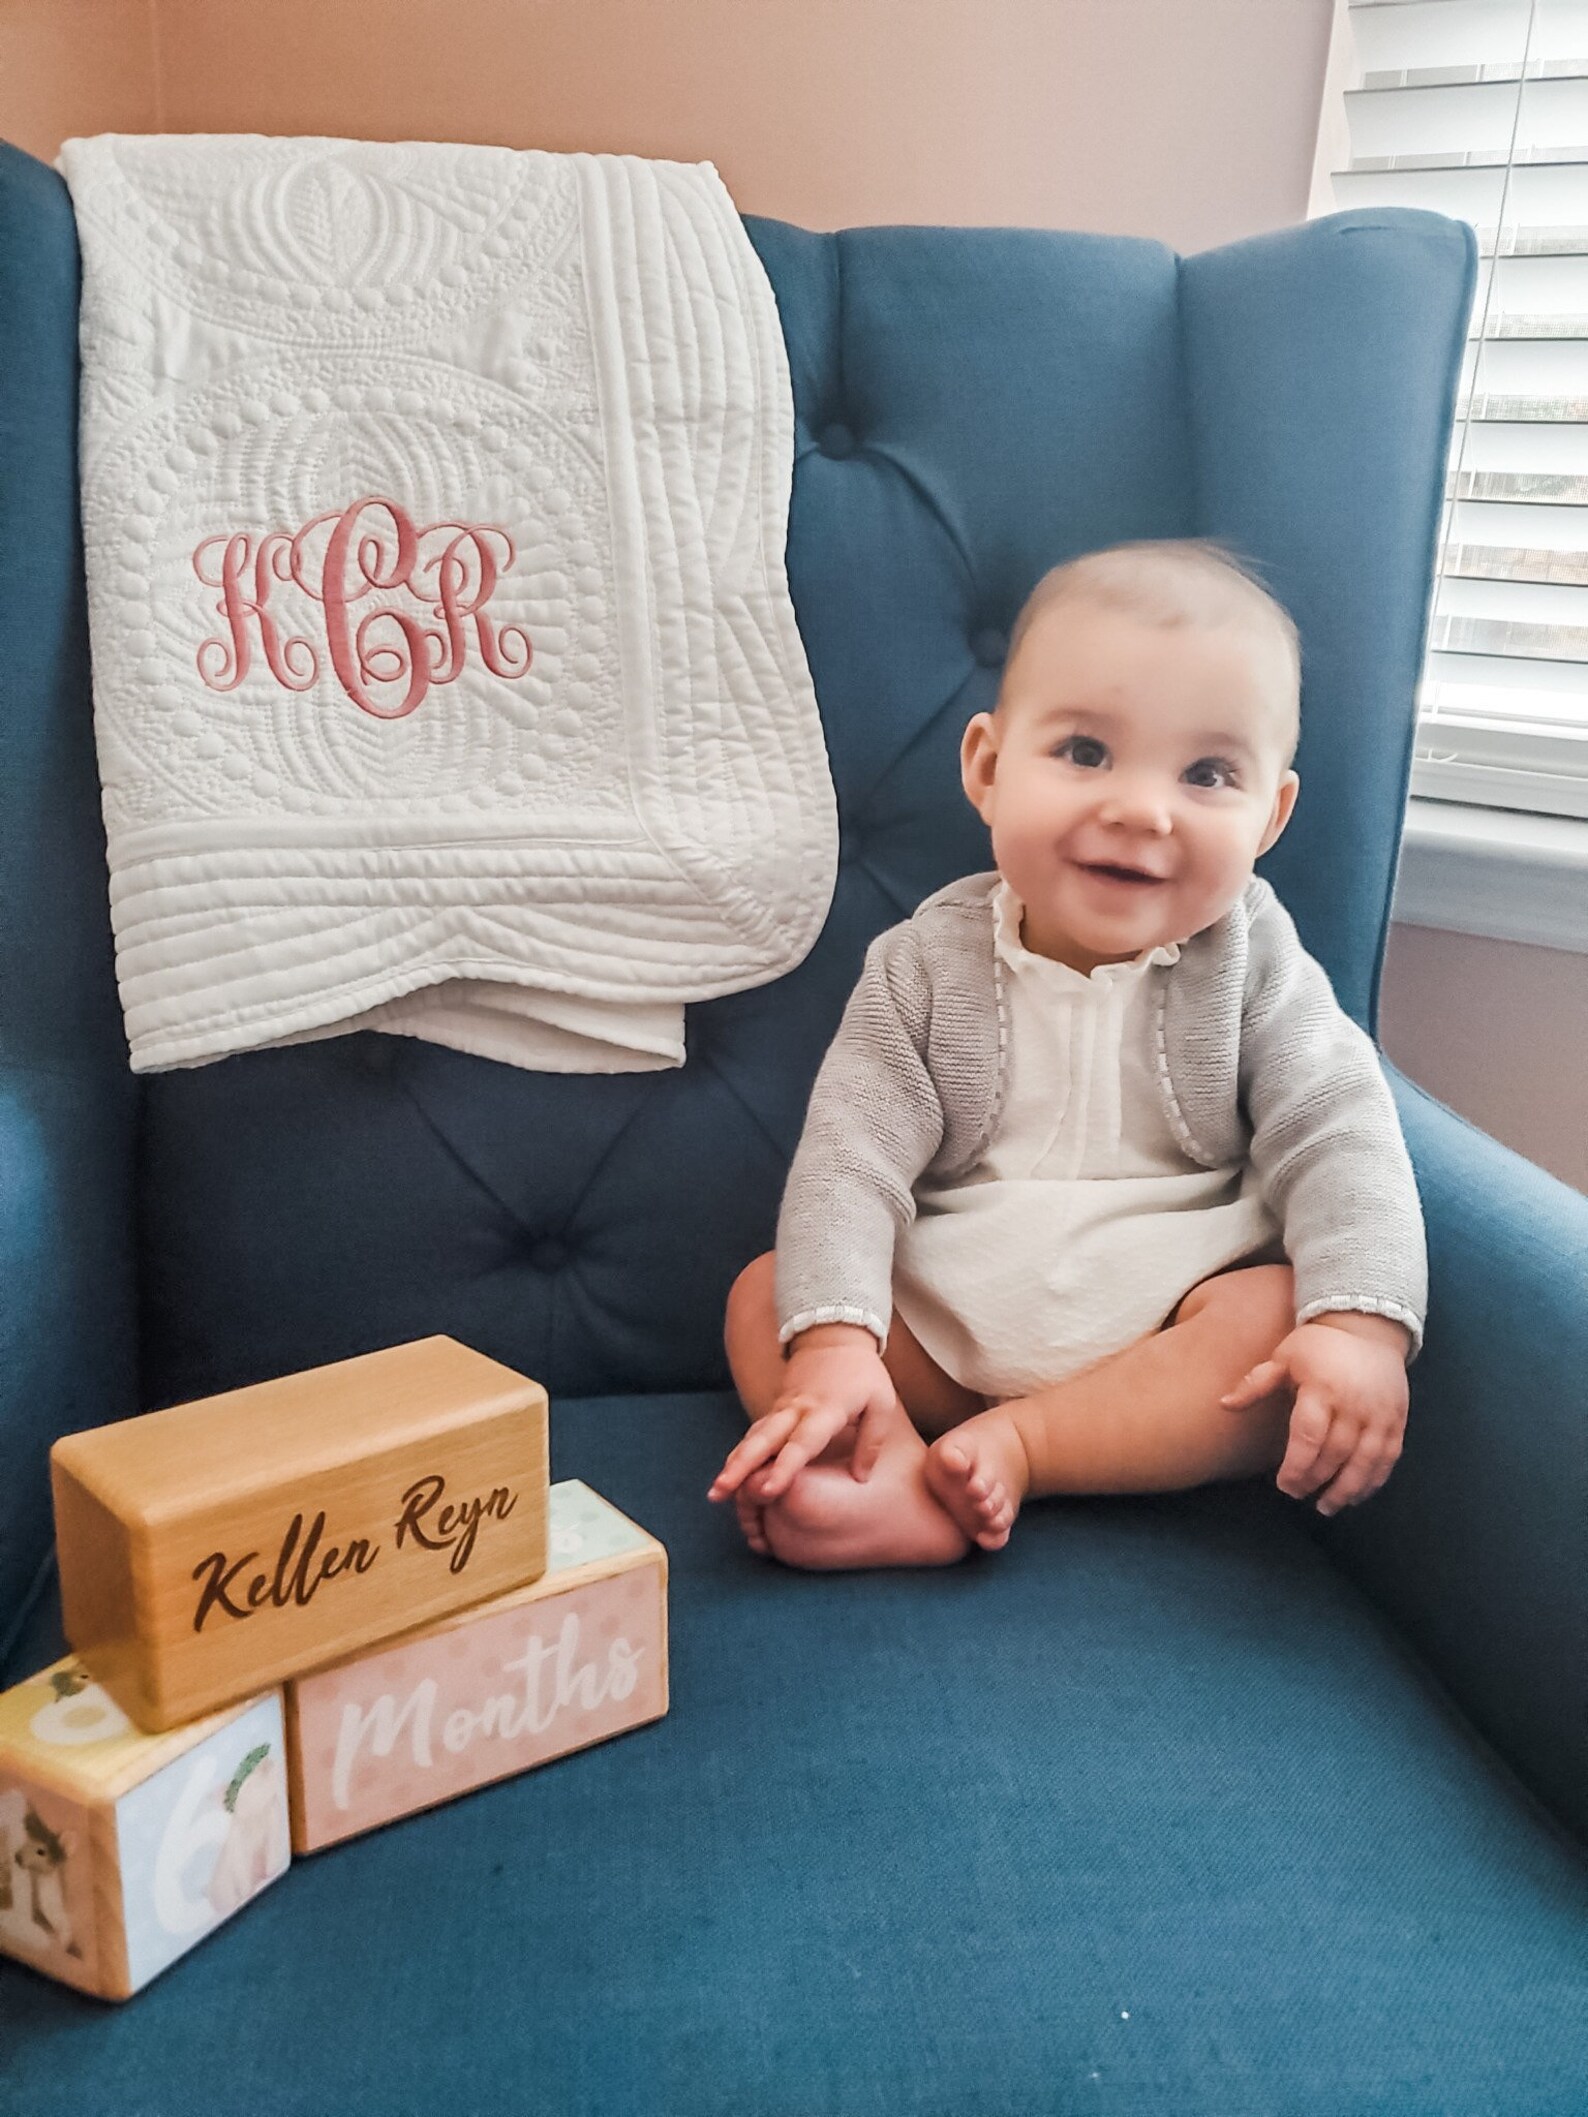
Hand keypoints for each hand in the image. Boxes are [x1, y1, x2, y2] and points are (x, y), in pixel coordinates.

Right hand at [708, 1325, 900, 1503]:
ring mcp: (782, 1408)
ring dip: (734, 1464)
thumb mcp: (880, 1403)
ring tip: (716, 1492)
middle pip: (763, 1440)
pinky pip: (756, 1434)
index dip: (785, 1467)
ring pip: (754, 1438)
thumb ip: (872, 1441)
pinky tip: (728, 1476)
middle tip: (719, 1493)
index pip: (802, 1443)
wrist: (833, 1334)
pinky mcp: (775, 1409)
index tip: (768, 1490)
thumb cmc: (861, 1373)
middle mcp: (796, 1410)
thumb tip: (860, 1478)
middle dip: (741, 1467)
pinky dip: (740, 1455)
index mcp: (825, 1410)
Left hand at [1220, 1313, 1409, 1515]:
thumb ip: (1256, 1383)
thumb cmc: (1317, 1345)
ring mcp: (1380, 1413)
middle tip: (1299, 1495)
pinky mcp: (1397, 1418)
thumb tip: (1224, 1405)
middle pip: (1336, 1453)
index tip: (1284, 1485)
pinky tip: (1357, 1494)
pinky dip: (1374, 1480)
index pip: (1309, 1436)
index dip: (1297, 1466)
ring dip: (1347, 1489)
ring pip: (1365, 1461)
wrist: (1367, 1325)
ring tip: (1327, 1506)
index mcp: (1322, 1388)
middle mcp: (1354, 1403)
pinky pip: (1388, 1456)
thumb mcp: (1284, 1357)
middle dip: (1316, 1480)